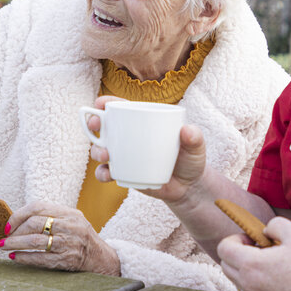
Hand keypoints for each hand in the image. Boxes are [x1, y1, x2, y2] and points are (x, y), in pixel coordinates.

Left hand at [1, 201, 120, 276]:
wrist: (102, 258)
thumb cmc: (81, 238)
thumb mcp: (72, 221)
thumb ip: (51, 216)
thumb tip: (18, 219)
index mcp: (69, 213)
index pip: (38, 207)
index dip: (19, 215)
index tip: (8, 224)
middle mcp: (70, 226)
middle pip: (35, 224)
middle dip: (15, 231)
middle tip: (3, 238)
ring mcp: (69, 244)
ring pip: (35, 241)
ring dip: (15, 244)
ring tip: (3, 247)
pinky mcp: (67, 260)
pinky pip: (40, 258)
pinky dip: (24, 257)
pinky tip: (15, 257)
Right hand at [89, 97, 209, 207]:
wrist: (188, 187)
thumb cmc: (190, 160)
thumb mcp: (196, 147)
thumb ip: (195, 138)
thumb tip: (187, 130)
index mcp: (143, 122)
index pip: (123, 109)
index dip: (108, 103)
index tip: (100, 103)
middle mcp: (129, 136)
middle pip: (105, 126)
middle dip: (94, 122)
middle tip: (96, 125)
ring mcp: (123, 155)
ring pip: (101, 149)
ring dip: (97, 150)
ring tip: (105, 155)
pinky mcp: (123, 173)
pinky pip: (106, 172)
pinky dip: (103, 173)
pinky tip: (108, 174)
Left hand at [216, 218, 290, 290]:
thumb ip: (274, 225)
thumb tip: (264, 232)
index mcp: (251, 265)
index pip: (223, 249)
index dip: (235, 239)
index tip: (253, 240)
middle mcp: (248, 285)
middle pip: (226, 265)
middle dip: (238, 254)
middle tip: (260, 250)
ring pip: (237, 280)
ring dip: (246, 270)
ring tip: (271, 265)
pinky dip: (256, 284)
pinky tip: (277, 279)